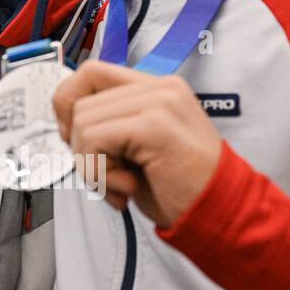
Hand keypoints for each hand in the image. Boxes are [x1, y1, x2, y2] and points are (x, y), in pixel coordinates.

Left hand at [52, 60, 223, 226]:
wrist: (223, 217)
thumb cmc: (179, 189)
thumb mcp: (137, 146)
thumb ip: (109, 123)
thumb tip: (66, 121)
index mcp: (156, 88)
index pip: (90, 72)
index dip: (68, 105)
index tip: (74, 140)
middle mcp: (160, 87)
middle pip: (80, 101)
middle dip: (80, 148)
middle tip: (106, 175)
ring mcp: (160, 102)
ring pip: (83, 122)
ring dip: (91, 165)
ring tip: (122, 184)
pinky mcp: (155, 125)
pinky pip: (94, 140)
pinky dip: (99, 172)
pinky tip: (128, 187)